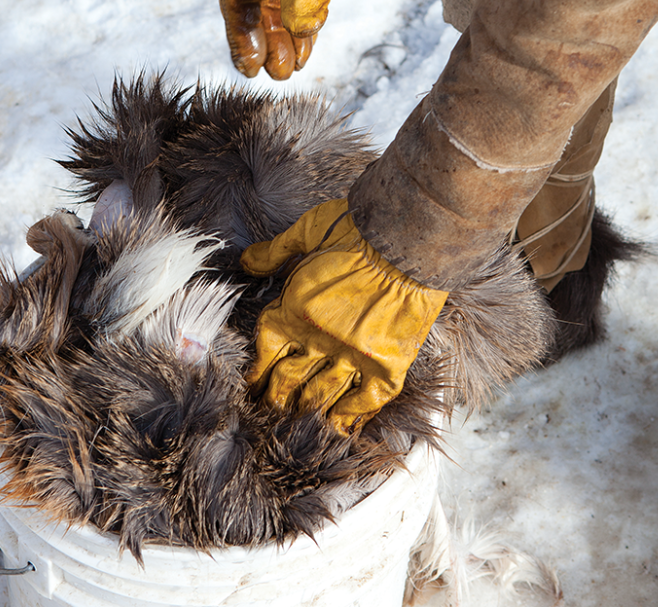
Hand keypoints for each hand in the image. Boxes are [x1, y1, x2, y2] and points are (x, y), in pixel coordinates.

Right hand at [219, 0, 375, 79]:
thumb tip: (298, 29)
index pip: (236, 1)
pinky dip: (306, 14)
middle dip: (268, 41)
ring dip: (286, 34)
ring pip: (279, 2)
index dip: (240, 37)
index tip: (251, 68)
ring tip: (297, 63)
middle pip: (257, 6)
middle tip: (281, 73)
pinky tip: (312, 34)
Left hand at [241, 199, 448, 434]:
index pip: (266, 352)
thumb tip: (246, 262)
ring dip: (307, 413)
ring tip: (299, 426)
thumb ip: (276, 251)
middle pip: (288, 382)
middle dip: (276, 401)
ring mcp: (353, 356)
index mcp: (294, 309)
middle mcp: (319, 339)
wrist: (411, 239)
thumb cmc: (359, 229)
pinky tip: (340, 427)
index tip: (252, 387)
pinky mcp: (387, 365)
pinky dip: (351, 417)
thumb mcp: (309, 230)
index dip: (257, 373)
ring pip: (321, 396)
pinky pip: (364, 401)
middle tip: (270, 415)